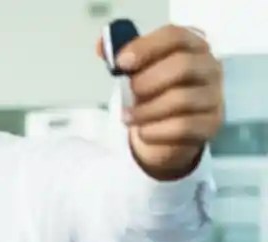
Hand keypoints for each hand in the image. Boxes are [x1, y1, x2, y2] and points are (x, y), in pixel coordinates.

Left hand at [98, 25, 223, 179]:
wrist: (167, 132)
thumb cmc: (154, 93)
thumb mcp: (138, 73)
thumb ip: (121, 59)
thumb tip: (101, 47)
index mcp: (191, 46)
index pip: (175, 36)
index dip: (146, 47)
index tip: (121, 63)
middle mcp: (209, 67)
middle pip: (183, 65)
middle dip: (147, 80)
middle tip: (130, 92)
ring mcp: (213, 96)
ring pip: (182, 99)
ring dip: (147, 110)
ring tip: (129, 117)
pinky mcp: (210, 124)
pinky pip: (183, 127)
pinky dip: (155, 130)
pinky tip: (143, 132)